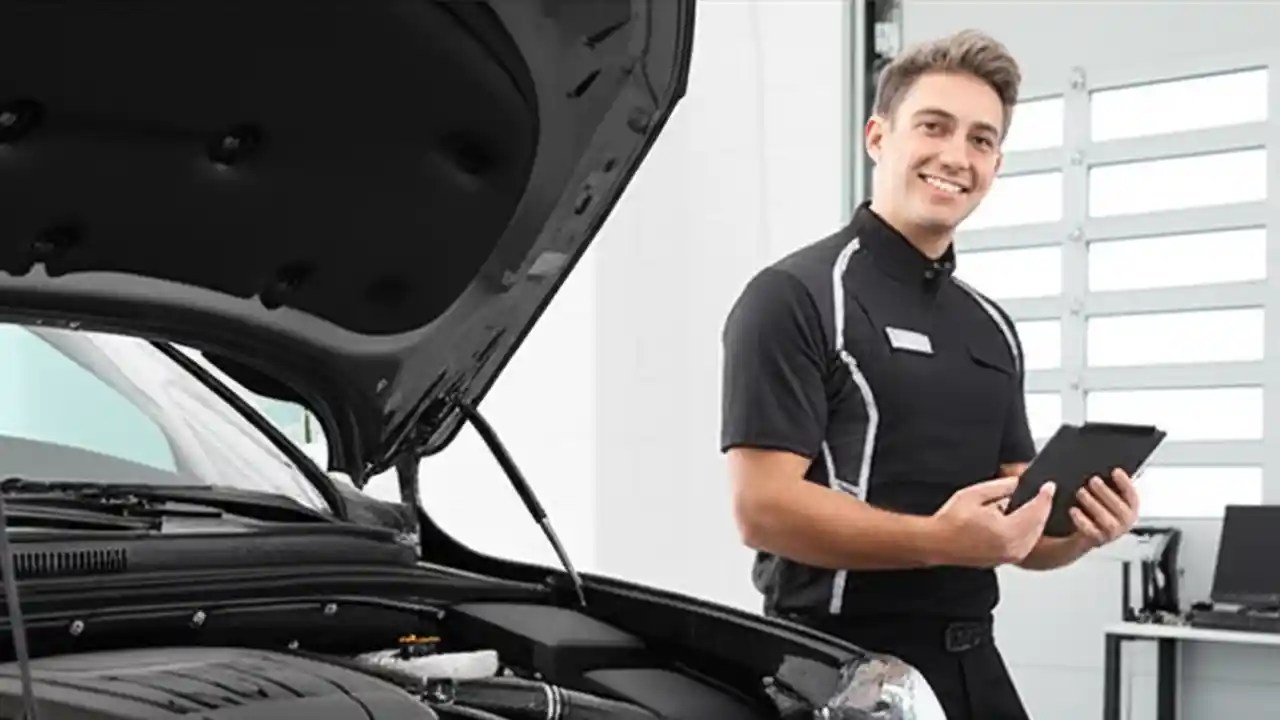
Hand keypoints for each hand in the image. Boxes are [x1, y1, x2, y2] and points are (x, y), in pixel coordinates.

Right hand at [930, 475, 1055, 567]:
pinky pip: (1026, 544)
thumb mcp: (975, 494)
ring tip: (1036, 505)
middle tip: (1046, 493)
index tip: (1049, 486)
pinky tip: (1024, 521)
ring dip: (1037, 520)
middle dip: (1044, 507)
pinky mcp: (1005, 560)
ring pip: (1035, 536)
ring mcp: (1009, 556)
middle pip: (1039, 525)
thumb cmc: (951, 521)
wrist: (937, 543)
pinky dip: (1029, 532)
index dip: (1044, 496)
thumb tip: (1018, 482)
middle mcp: (1012, 547)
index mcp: (1007, 531)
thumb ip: (1000, 487)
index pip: (1035, 510)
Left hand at [1067, 468, 1139, 547]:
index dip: (1126, 484)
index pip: (1133, 497)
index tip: (1116, 471)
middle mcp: (1124, 523)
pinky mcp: (1096, 540)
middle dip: (1106, 493)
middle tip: (1093, 480)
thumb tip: (1095, 469)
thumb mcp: (1103, 496)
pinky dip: (1082, 520)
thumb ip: (1104, 485)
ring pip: (1107, 521)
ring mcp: (1111, 534)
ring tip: (1081, 492)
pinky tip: (1073, 510)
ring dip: (1094, 505)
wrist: (1081, 535)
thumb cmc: (1096, 510)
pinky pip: (1091, 532)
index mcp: (1130, 510)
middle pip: (1120, 509)